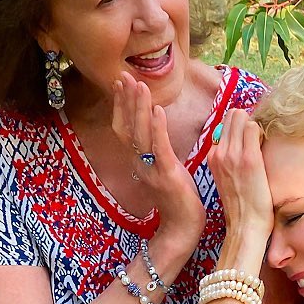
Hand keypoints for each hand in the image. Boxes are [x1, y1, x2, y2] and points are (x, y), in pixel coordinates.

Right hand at [112, 72, 205, 251]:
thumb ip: (156, 153)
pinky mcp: (167, 175)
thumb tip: (156, 132)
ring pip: (140, 134)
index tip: (120, 83)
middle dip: (125, 100)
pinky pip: (159, 148)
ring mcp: (152, 170)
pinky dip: (158, 127)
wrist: (182, 228)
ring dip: (139, 108)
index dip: (120, 106)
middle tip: (123, 75)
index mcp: (138, 163)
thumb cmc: (178, 200)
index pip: (124, 129)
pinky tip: (158, 109)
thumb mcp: (164, 171)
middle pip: (126, 127)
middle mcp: (140, 165)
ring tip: (139, 84)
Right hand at [207, 109, 273, 240]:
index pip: (225, 124)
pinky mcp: (248, 159)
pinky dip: (262, 133)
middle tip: (258, 139)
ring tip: (261, 146)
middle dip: (247, 120)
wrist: (245, 226)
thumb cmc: (242, 206)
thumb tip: (241, 146)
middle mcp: (218, 152)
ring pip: (241, 116)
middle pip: (232, 114)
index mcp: (213, 157)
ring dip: (255, 126)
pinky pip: (254, 128)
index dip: (241, 127)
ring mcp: (232, 154)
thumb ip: (229, 161)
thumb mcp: (227, 180)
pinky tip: (266, 151)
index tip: (251, 139)